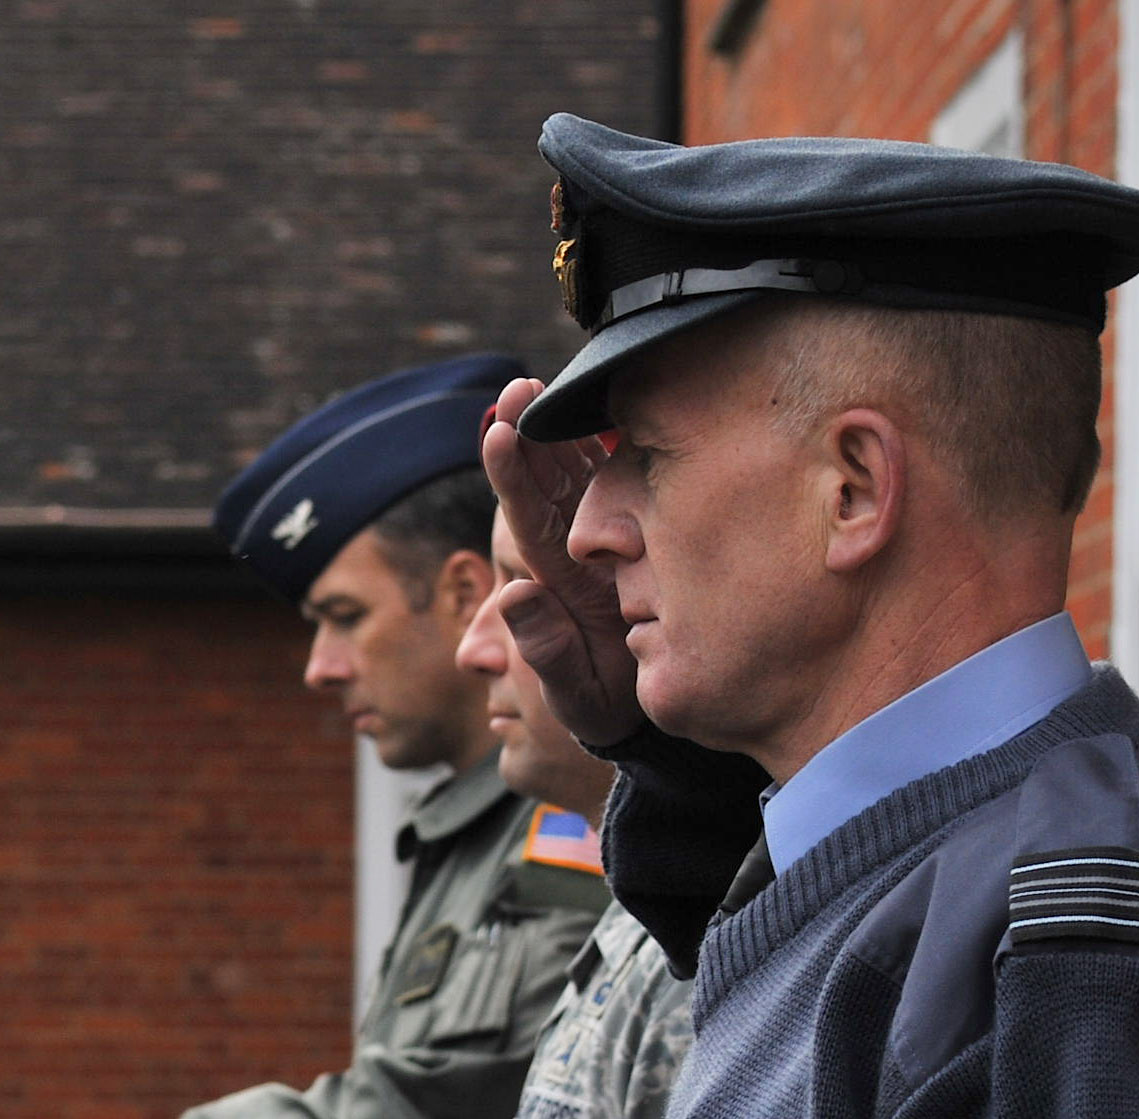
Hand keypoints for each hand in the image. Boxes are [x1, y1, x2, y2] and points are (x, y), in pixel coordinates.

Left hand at [484, 379, 647, 747]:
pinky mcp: (631, 535)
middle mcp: (569, 551)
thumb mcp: (570, 688)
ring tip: (541, 385)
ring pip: (575, 474)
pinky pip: (617, 484)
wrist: (640, 712)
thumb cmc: (601, 703)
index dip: (511, 473)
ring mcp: (600, 540)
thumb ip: (542, 648)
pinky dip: (609, 448)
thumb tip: (512, 594)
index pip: (524, 517)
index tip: (497, 432)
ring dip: (561, 430)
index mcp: (551, 579)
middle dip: (529, 433)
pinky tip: (607, 411)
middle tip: (518, 387)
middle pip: (544, 482)